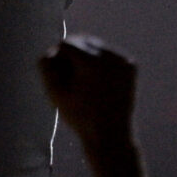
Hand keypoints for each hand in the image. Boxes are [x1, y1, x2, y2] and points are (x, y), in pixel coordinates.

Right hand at [40, 35, 138, 154]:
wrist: (111, 136)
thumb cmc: (79, 117)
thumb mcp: (54, 93)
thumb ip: (46, 66)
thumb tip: (52, 48)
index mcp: (92, 62)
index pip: (66, 44)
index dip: (59, 61)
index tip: (62, 80)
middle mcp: (111, 56)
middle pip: (82, 40)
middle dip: (73, 56)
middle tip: (73, 81)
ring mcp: (123, 60)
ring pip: (95, 46)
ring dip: (86, 58)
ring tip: (86, 83)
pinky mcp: (131, 65)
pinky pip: (108, 54)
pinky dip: (100, 63)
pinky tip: (99, 82)